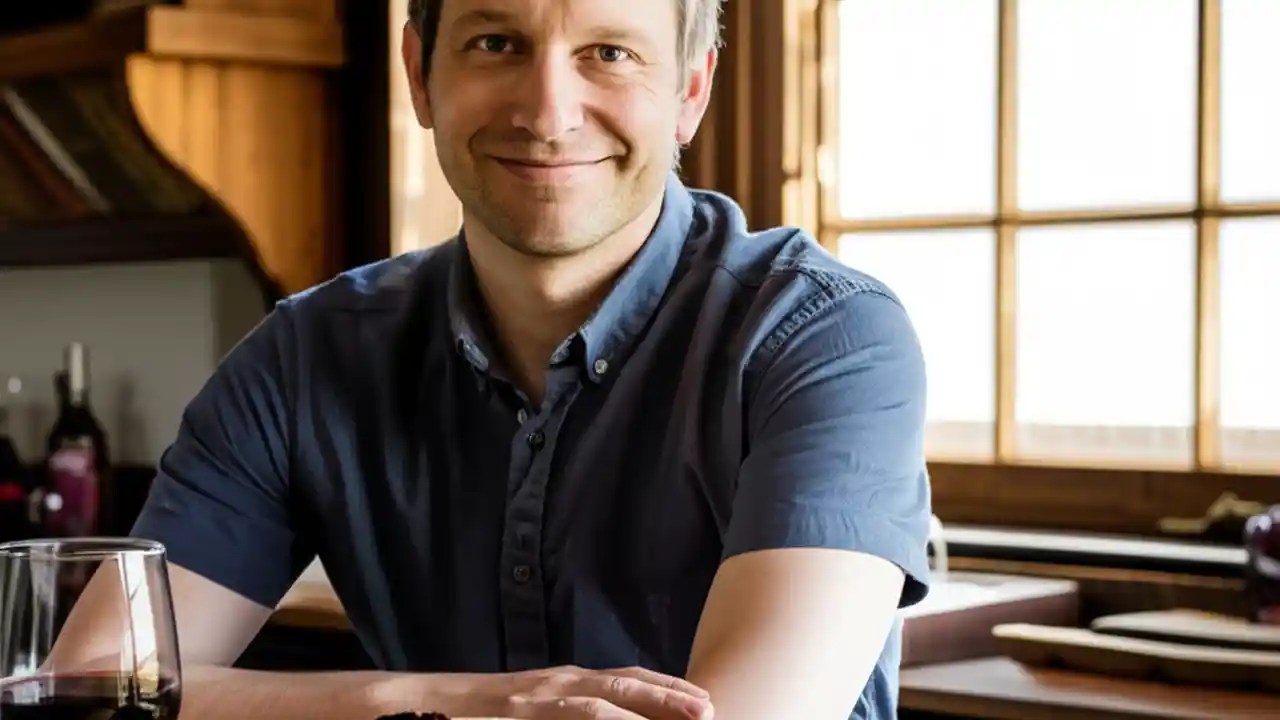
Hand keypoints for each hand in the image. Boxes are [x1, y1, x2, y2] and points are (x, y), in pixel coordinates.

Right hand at [406, 665, 713, 719]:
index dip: (664, 691)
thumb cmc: (471, 715)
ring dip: (646, 707)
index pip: (620, 683)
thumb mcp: (526, 710)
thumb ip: (562, 711)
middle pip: (622, 687)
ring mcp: (531, 701)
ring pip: (599, 703)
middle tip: (713, 708)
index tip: (702, 700)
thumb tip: (601, 717)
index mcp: (558, 686)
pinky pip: (569, 717)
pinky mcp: (514, 713)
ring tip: (688, 716)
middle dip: (670, 698)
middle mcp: (551, 686)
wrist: (406, 708)